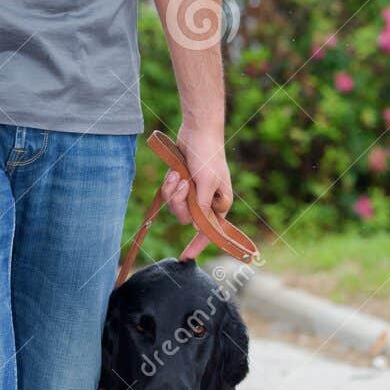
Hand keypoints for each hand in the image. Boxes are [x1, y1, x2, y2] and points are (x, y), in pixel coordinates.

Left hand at [160, 118, 232, 260]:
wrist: (198, 131)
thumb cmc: (208, 156)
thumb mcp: (207, 183)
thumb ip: (203, 206)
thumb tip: (198, 226)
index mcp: (219, 204)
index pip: (209, 231)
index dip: (197, 245)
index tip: (184, 258)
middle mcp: (207, 201)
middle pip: (186, 218)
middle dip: (179, 202)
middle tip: (183, 184)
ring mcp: (193, 192)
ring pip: (175, 206)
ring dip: (173, 190)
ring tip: (178, 174)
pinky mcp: (181, 183)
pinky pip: (169, 193)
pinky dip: (169, 183)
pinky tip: (174, 171)